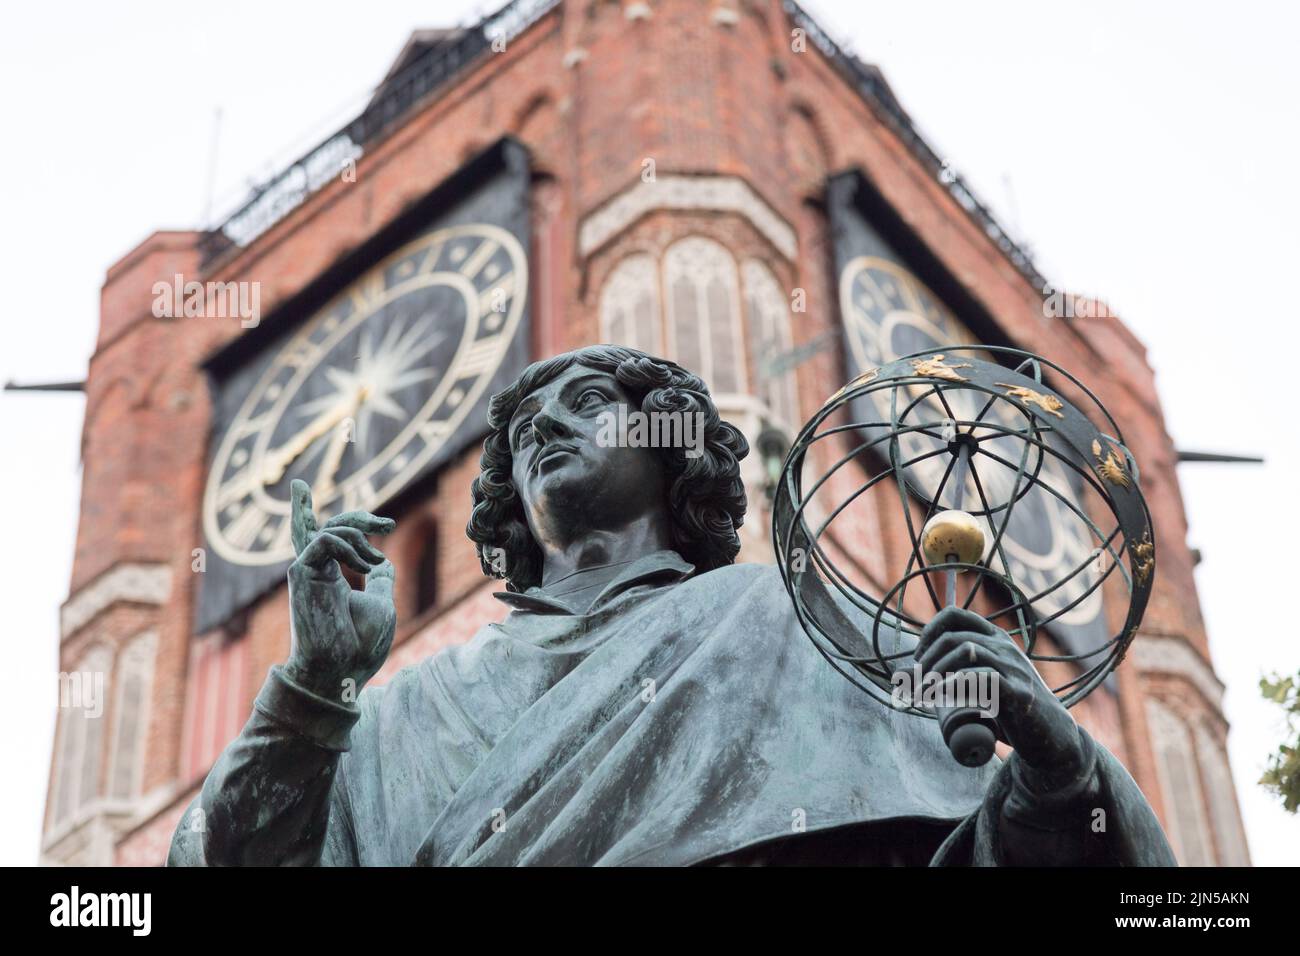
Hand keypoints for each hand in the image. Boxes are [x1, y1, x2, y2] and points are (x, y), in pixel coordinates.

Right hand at [283, 479, 396, 702]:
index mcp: (332, 578)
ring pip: (324, 529)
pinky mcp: (301, 574)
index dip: (346, 520)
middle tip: (386, 524)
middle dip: (357, 517)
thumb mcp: (381, 605)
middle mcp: (316, 572)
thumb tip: (385, 562)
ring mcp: (307, 572)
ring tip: (374, 562)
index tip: (386, 524)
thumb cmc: (361, 646)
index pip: (325, 538)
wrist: (342, 671)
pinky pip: (322, 541)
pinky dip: (347, 546)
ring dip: (357, 534)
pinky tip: (365, 567)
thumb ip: (380, 581)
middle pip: (327, 526)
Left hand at [915, 606, 1085, 778]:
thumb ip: (948, 677)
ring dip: (937, 671)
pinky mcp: (1019, 693)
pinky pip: (983, 677)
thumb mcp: (978, 686)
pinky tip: (943, 696)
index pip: (955, 615)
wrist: (1052, 736)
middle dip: (927, 659)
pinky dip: (955, 684)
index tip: (918, 657)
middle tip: (917, 682)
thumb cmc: (1009, 710)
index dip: (929, 631)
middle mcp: (1004, 648)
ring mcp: (1013, 668)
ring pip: (967, 651)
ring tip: (925, 693)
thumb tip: (902, 676)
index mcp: (995, 639)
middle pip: (954, 636)